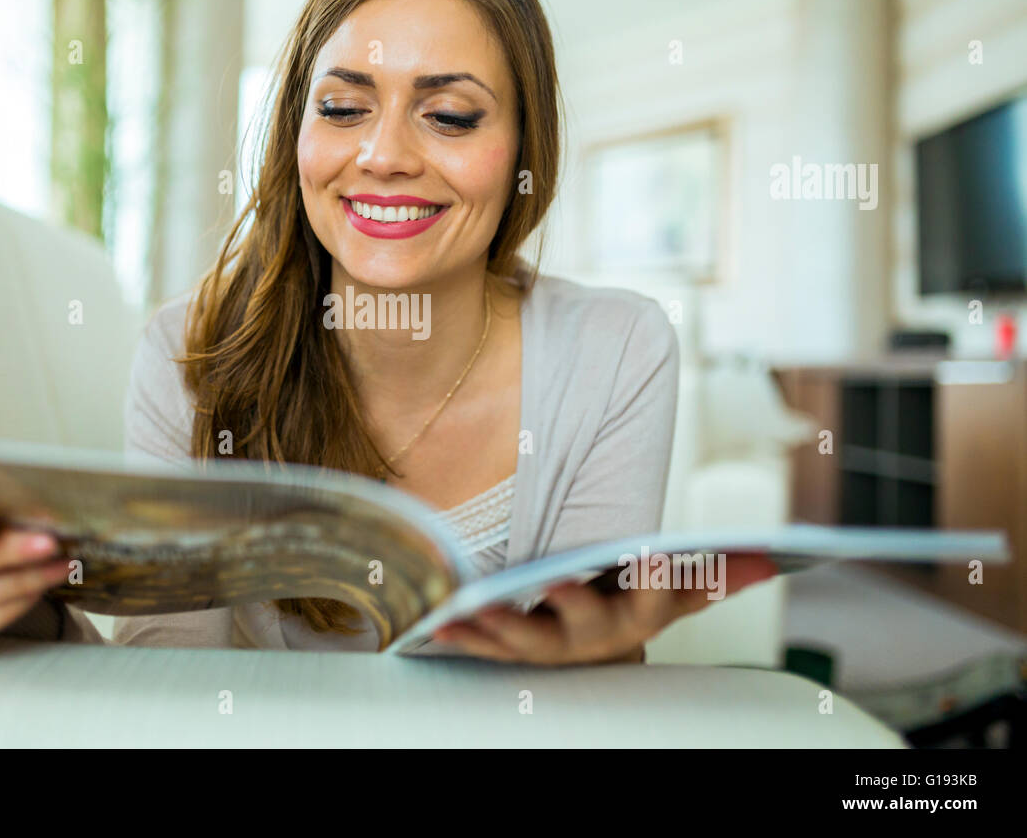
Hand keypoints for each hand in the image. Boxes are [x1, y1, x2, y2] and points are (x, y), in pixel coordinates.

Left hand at [433, 553, 779, 664]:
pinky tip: (438, 624)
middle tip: (557, 580)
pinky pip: (483, 647)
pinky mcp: (508, 651)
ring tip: (477, 605)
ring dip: (501, 625)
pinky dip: (461, 636)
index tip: (656, 552)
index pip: (658, 598)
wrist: (591, 659)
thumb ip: (715, 572)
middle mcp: (594, 637)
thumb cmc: (630, 609)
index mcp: (637, 617)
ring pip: (525, 641)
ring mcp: (548, 648)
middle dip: (573, 602)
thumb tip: (774, 556)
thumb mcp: (674, 591)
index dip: (660, 579)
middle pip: (586, 622)